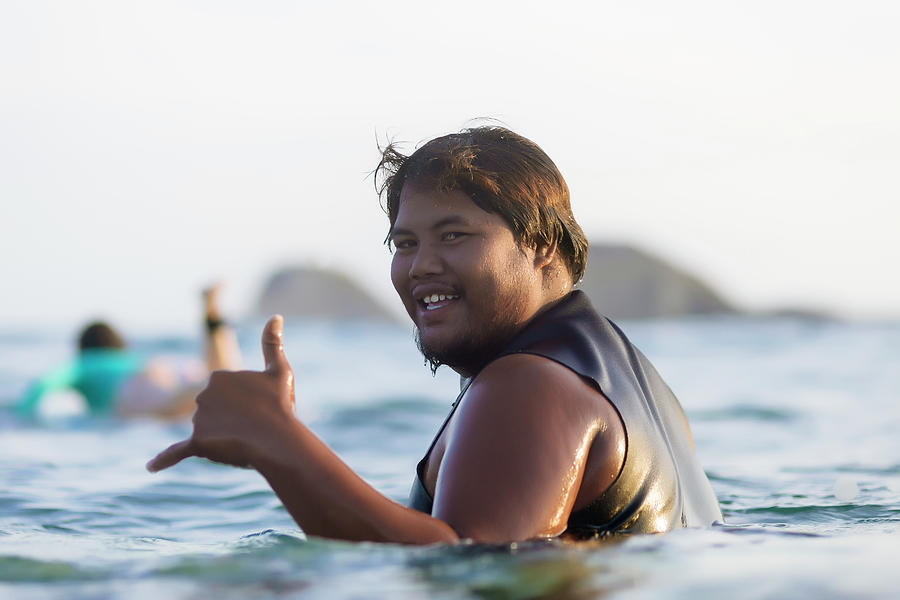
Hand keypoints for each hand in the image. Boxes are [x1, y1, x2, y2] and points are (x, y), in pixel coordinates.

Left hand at [146, 315, 295, 471]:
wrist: (278, 440)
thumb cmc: (280, 405)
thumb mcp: (279, 371)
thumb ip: (272, 343)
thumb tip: (275, 316)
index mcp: (218, 376)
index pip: (228, 395)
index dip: (247, 404)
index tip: (262, 408)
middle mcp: (203, 394)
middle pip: (217, 412)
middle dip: (234, 421)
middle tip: (256, 426)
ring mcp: (198, 419)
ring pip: (210, 431)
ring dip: (225, 437)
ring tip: (247, 440)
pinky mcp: (197, 442)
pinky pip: (177, 452)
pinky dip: (164, 460)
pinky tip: (151, 467)